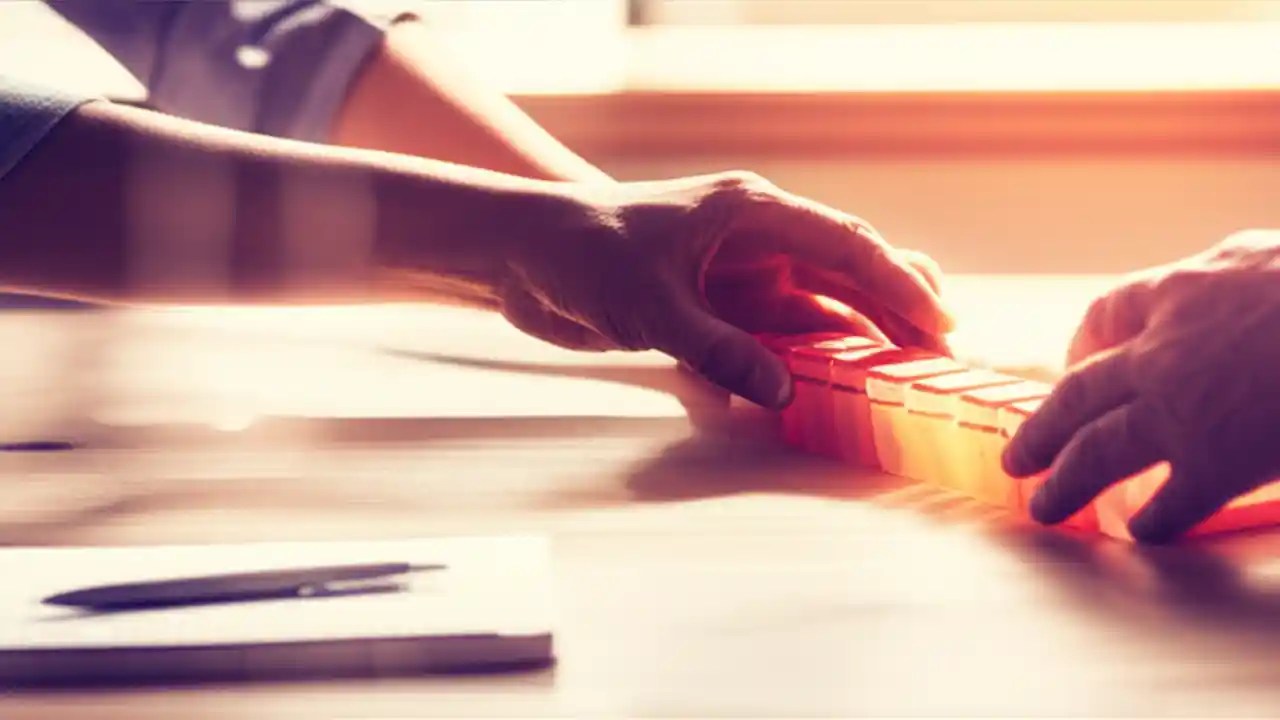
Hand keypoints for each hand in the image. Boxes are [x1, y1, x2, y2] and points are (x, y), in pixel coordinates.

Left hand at [497, 172, 952, 408]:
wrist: (522, 259)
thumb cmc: (582, 256)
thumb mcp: (649, 304)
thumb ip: (716, 349)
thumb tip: (785, 395)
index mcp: (750, 211)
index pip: (845, 242)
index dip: (898, 282)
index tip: (942, 322)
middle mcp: (755, 239)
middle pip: (846, 272)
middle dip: (897, 310)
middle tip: (944, 357)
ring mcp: (738, 274)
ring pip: (819, 305)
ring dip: (860, 337)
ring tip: (907, 374)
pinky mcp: (717, 308)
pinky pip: (779, 334)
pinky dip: (811, 357)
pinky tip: (840, 382)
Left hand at [1002, 230, 1279, 541]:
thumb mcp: (1267, 256)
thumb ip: (1237, 272)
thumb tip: (1237, 276)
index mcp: (1182, 290)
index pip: (1112, 311)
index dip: (1086, 340)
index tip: (1073, 362)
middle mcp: (1161, 352)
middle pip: (1078, 394)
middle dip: (1042, 429)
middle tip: (1017, 459)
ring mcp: (1179, 411)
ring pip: (1096, 452)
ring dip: (1065, 484)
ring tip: (1043, 508)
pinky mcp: (1215, 463)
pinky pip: (1168, 502)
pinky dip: (1153, 521)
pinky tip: (1143, 534)